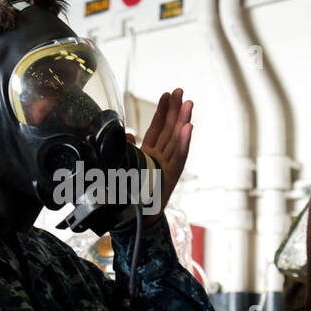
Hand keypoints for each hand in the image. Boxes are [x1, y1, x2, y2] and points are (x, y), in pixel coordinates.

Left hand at [132, 88, 193, 223]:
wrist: (135, 219)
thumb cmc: (129, 194)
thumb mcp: (122, 167)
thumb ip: (126, 150)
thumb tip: (126, 135)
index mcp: (149, 154)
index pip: (157, 128)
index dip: (162, 111)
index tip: (166, 94)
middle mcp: (161, 158)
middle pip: (170, 130)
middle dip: (176, 110)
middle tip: (181, 91)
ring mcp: (168, 166)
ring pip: (177, 140)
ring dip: (183, 121)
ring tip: (189, 104)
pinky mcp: (172, 176)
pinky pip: (179, 157)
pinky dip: (184, 142)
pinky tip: (189, 128)